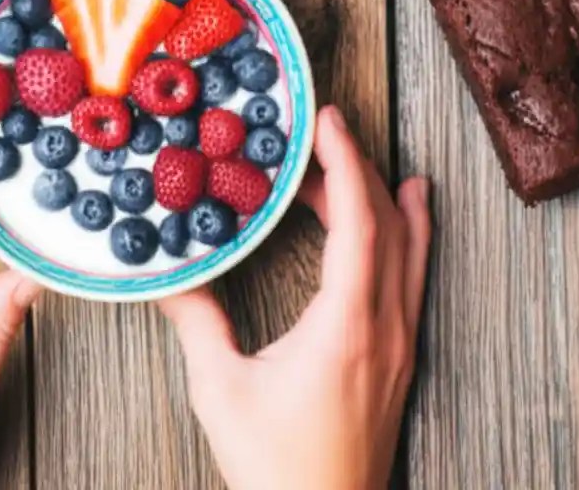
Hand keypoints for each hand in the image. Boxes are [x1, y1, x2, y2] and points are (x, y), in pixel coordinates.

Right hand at [158, 106, 431, 489]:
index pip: (359, 221)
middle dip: (357, 172)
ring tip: (364, 164)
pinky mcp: (399, 358)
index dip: (346, 162)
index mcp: (347, 325)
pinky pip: (411, 280)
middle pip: (389, 225)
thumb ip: (198, 322)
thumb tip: (166, 274)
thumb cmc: (276, 468)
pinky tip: (406, 223)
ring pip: (410, 251)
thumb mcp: (222, 391)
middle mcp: (385, 326)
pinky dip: (407, 239)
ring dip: (386, 201)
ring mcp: (400, 342)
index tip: (329, 123)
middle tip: (322, 141)